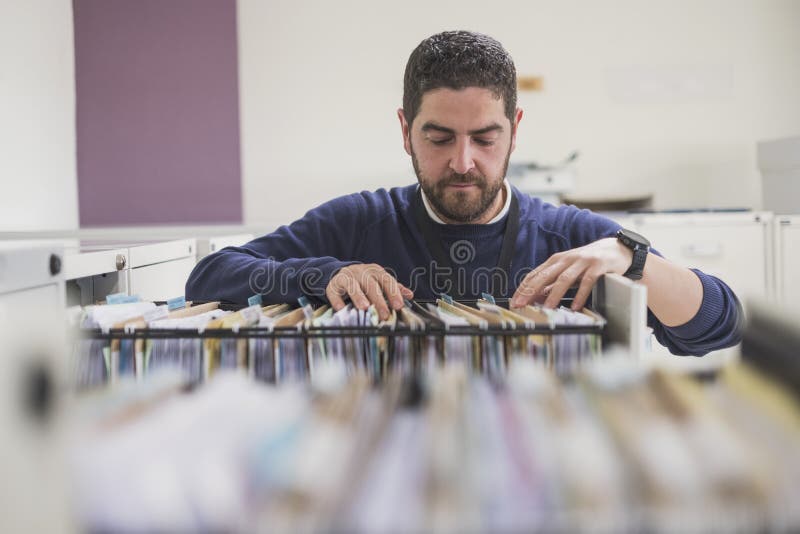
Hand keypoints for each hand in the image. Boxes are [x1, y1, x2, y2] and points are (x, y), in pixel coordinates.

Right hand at [326, 264, 413, 319]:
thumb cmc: (365, 281)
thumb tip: (410, 295)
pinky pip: (334, 292)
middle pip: (371, 284)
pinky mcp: (333, 285)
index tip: (398, 305)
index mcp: (375, 271)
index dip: (393, 292)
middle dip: (379, 300)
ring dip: (359, 296)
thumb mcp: (380, 281)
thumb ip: (394, 288)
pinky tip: (341, 309)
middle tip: (384, 315)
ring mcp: (346, 277)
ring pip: (352, 285)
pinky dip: (337, 300)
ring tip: (365, 308)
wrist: (341, 273)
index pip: (386, 280)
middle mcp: (361, 272)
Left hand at [510, 237, 632, 310]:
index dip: (523, 288)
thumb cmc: (588, 262)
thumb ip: (553, 283)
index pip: (535, 274)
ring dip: (554, 295)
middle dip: (531, 291)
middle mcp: (566, 259)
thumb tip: (535, 297)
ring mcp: (582, 261)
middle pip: (545, 275)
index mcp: (556, 260)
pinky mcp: (597, 265)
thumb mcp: (568, 271)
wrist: (615, 249)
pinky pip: (587, 281)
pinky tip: (575, 306)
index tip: (514, 301)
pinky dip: (580, 295)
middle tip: (522, 305)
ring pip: (564, 278)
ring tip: (548, 309)